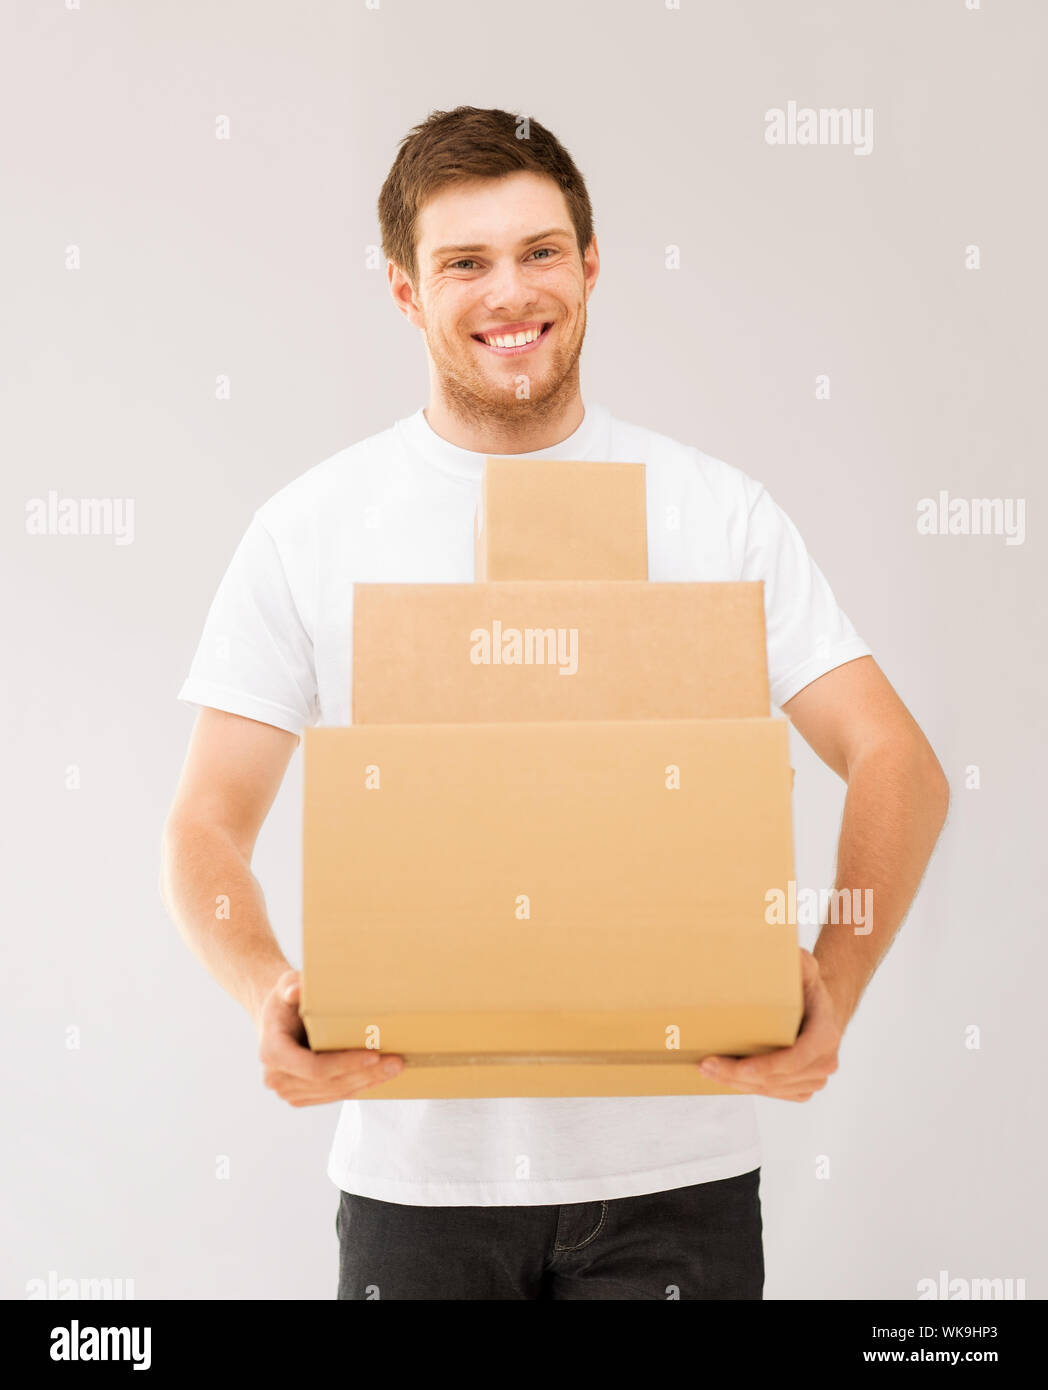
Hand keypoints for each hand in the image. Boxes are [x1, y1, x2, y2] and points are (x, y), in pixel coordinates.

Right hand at [257, 969, 403, 1106]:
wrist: (276, 1018)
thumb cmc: (285, 999)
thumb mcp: (286, 984)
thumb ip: (290, 985)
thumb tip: (296, 990)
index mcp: (271, 1051)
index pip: (314, 1067)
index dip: (345, 1064)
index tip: (374, 1055)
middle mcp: (276, 1078)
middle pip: (328, 1083)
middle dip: (365, 1074)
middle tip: (396, 1062)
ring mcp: (288, 1091)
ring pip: (334, 1092)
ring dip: (367, 1082)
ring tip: (394, 1068)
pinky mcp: (300, 1097)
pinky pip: (333, 1095)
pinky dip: (358, 1086)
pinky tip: (379, 1076)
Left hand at [699, 950, 840, 1101]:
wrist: (821, 1010)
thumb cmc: (807, 986)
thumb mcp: (805, 967)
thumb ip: (799, 961)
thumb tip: (787, 953)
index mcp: (826, 1035)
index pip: (796, 1058)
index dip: (768, 1066)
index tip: (741, 1068)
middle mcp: (824, 1062)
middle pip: (776, 1079)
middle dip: (738, 1075)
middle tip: (705, 1065)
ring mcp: (815, 1079)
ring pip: (771, 1090)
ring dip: (737, 1084)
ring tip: (707, 1070)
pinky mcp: (803, 1088)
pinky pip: (773, 1094)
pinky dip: (748, 1087)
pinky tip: (725, 1077)